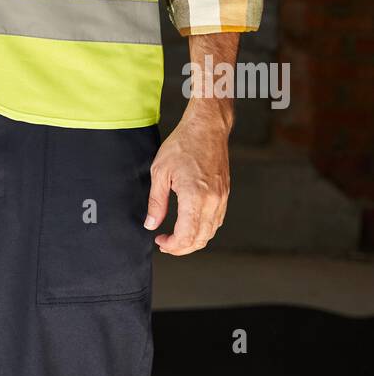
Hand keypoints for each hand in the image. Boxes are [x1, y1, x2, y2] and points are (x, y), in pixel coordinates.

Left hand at [144, 102, 230, 254]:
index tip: (160, 241)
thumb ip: (156, 202)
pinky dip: (204, 229)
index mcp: (195, 197)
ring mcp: (222, 198)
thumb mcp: (160, 171)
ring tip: (176, 237)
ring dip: (193, 240)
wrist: (207, 128)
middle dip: (182, 247)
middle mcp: (213, 201)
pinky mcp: (225, 194)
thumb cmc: (183, 144)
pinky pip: (216, 221)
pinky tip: (190, 224)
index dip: (172, 245)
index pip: (186, 236)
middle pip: (200, 239)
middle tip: (166, 243)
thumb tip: (151, 224)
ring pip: (210, 232)